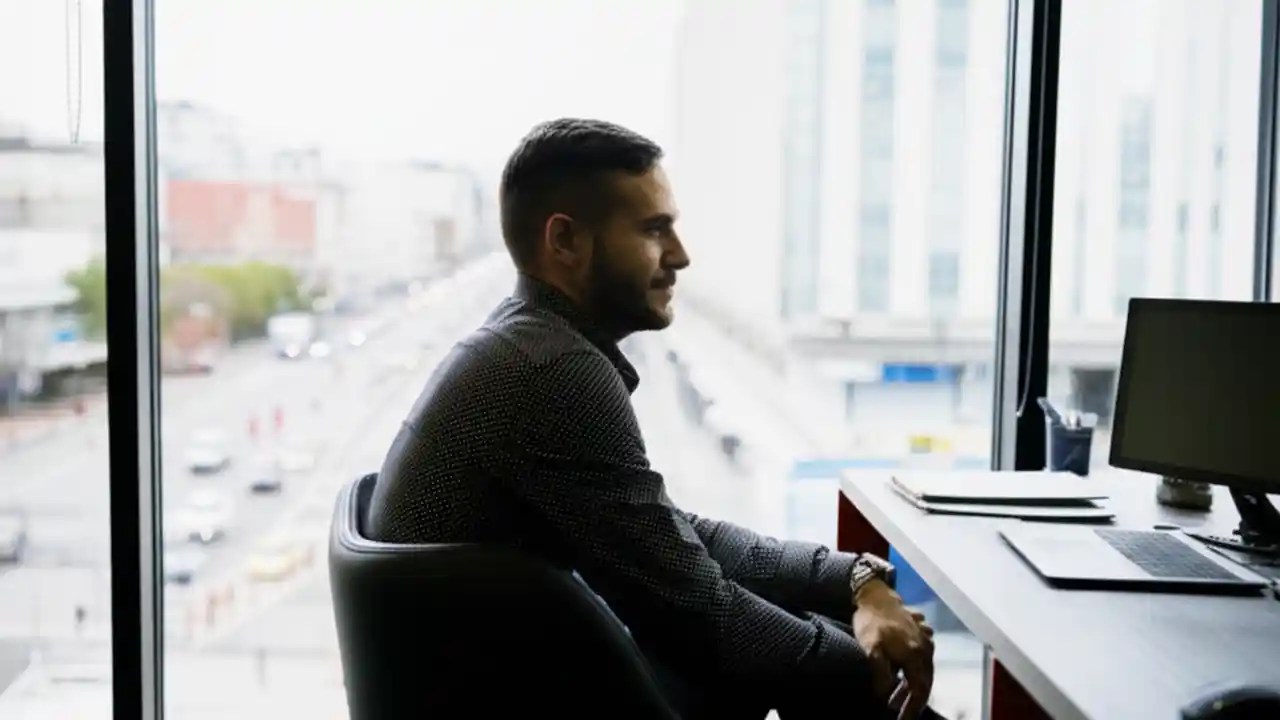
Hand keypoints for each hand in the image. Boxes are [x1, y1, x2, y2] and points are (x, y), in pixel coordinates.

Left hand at [852, 580, 934, 719]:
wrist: (875, 594)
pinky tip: (901, 672)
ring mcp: (925, 638)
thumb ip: (881, 675)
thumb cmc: (871, 623)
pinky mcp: (921, 631)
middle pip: (924, 681)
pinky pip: (921, 656)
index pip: (919, 690)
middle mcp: (926, 648)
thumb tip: (885, 695)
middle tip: (897, 710)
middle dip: (912, 700)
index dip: (912, 708)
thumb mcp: (871, 650)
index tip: (902, 719)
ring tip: (894, 695)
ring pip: (922, 669)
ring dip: (910, 684)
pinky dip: (912, 669)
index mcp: (916, 655)